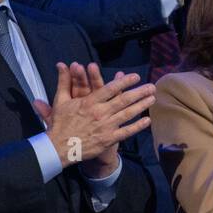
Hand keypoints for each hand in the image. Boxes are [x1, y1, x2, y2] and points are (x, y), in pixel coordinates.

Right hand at [32, 64, 154, 168]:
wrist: (59, 148)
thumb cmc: (60, 124)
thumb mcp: (60, 100)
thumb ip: (64, 81)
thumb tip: (61, 64)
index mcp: (89, 102)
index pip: (110, 88)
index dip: (124, 82)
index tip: (136, 77)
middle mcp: (100, 113)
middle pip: (123, 100)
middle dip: (139, 92)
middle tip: (151, 86)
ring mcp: (106, 127)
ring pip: (127, 114)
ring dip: (141, 105)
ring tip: (152, 98)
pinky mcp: (108, 139)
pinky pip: (126, 131)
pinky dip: (138, 126)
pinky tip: (147, 120)